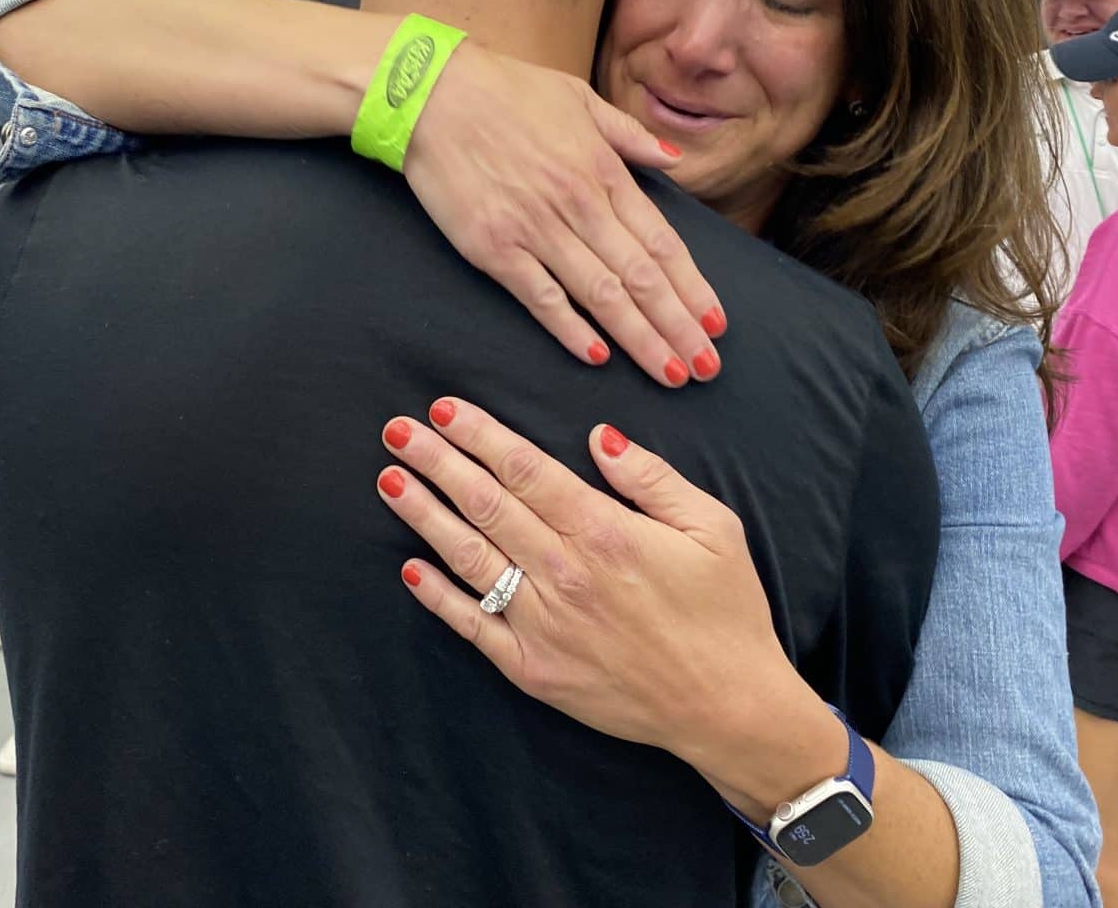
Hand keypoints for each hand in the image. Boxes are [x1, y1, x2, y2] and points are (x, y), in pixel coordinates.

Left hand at [378, 398, 830, 801]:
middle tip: (396, 431)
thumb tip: (600, 436)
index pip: (525, 469)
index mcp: (605, 532)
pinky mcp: (534, 671)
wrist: (727, 707)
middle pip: (485, 504)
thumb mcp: (712, 527)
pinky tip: (411, 567)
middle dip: (436, 462)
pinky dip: (439, 597)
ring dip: (425, 516)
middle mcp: (565, 574)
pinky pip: (474, 627)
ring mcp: (543, 625)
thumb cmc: (725, 612)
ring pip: (469, 558)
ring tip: (391, 480)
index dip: (480, 435)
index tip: (444, 409)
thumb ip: (652, 477)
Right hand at [404, 45, 724, 385]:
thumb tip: (673, 158)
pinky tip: (597, 357)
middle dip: (678, 327)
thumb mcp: (579, 98)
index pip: (662, 242)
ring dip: (639, 338)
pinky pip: (541, 297)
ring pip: (601, 295)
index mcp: (603, 171)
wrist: (430, 94)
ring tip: (669, 373)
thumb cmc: (505, 92)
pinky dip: (570, 329)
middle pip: (641, 278)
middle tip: (705, 367)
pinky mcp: (494, 248)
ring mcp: (536, 229)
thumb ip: (629, 135)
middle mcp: (579, 204)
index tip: (716, 323)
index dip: (693, 287)